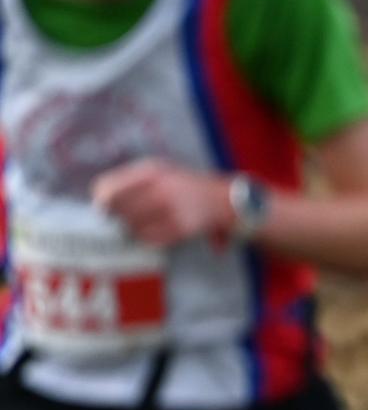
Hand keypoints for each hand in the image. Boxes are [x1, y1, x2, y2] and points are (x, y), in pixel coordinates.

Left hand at [92, 160, 231, 246]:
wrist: (225, 200)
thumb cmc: (185, 185)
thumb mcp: (161, 171)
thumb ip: (131, 181)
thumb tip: (100, 199)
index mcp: (152, 171)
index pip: (109, 187)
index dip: (101, 200)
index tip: (102, 208)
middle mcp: (161, 188)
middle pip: (118, 209)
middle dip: (115, 217)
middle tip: (118, 221)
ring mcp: (172, 208)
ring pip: (132, 225)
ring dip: (130, 229)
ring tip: (136, 227)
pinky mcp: (181, 227)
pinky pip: (150, 238)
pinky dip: (146, 238)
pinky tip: (151, 233)